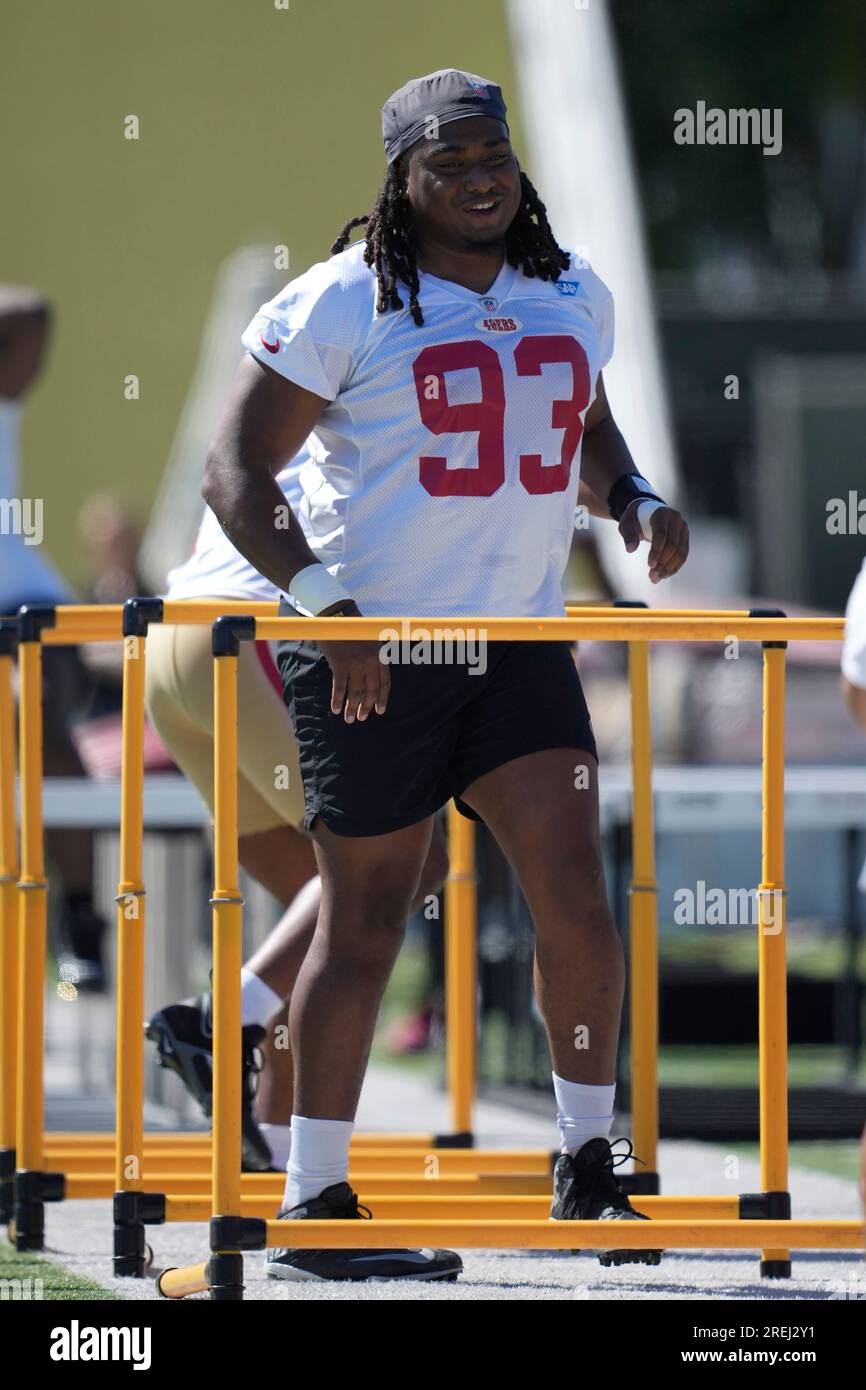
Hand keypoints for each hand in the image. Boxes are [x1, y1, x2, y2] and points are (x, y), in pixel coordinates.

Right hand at [317, 600, 390, 722]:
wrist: (335, 616)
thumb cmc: (351, 627)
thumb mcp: (369, 640)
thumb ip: (373, 657)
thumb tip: (370, 676)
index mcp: (380, 656)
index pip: (385, 682)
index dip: (382, 698)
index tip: (379, 710)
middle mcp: (370, 662)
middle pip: (371, 691)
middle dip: (366, 707)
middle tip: (362, 718)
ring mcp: (356, 664)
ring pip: (355, 692)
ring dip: (352, 708)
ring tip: (349, 719)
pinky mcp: (340, 665)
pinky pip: (339, 688)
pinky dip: (337, 700)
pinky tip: (335, 709)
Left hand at [619, 504, 688, 583]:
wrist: (647, 511)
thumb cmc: (634, 518)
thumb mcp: (626, 524)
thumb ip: (628, 535)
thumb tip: (630, 549)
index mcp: (662, 513)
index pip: (661, 535)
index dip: (656, 551)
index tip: (650, 565)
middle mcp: (676, 519)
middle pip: (673, 546)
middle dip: (662, 563)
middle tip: (651, 577)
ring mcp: (683, 528)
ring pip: (680, 553)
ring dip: (669, 568)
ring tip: (656, 579)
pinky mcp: (685, 537)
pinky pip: (683, 555)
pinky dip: (674, 567)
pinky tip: (664, 575)